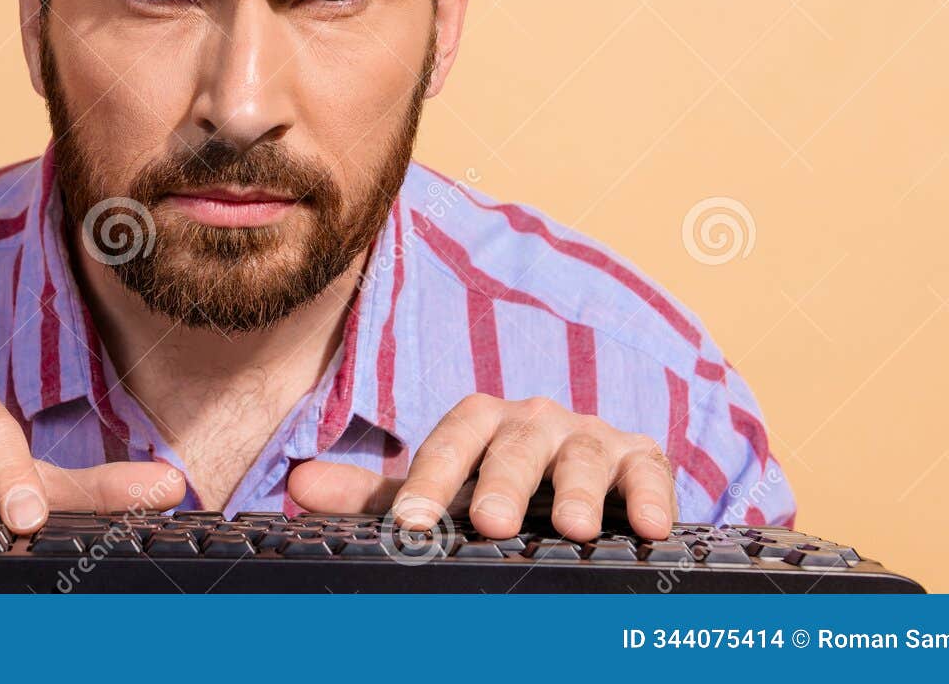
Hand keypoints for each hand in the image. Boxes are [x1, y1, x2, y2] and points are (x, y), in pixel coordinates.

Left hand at [288, 394, 675, 540]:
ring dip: (582, 492)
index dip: (434, 478)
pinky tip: (650, 526)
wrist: (582, 483)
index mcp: (482, 421)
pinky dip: (652, 495)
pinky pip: (649, 470)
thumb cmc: (500, 488)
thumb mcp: (442, 491)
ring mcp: (591, 436)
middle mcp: (535, 420)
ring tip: (576, 528)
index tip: (416, 524)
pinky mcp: (641, 458)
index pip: (452, 439)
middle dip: (506, 482)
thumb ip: (376, 495)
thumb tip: (296, 486)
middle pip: (517, 443)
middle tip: (494, 521)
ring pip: (584, 454)